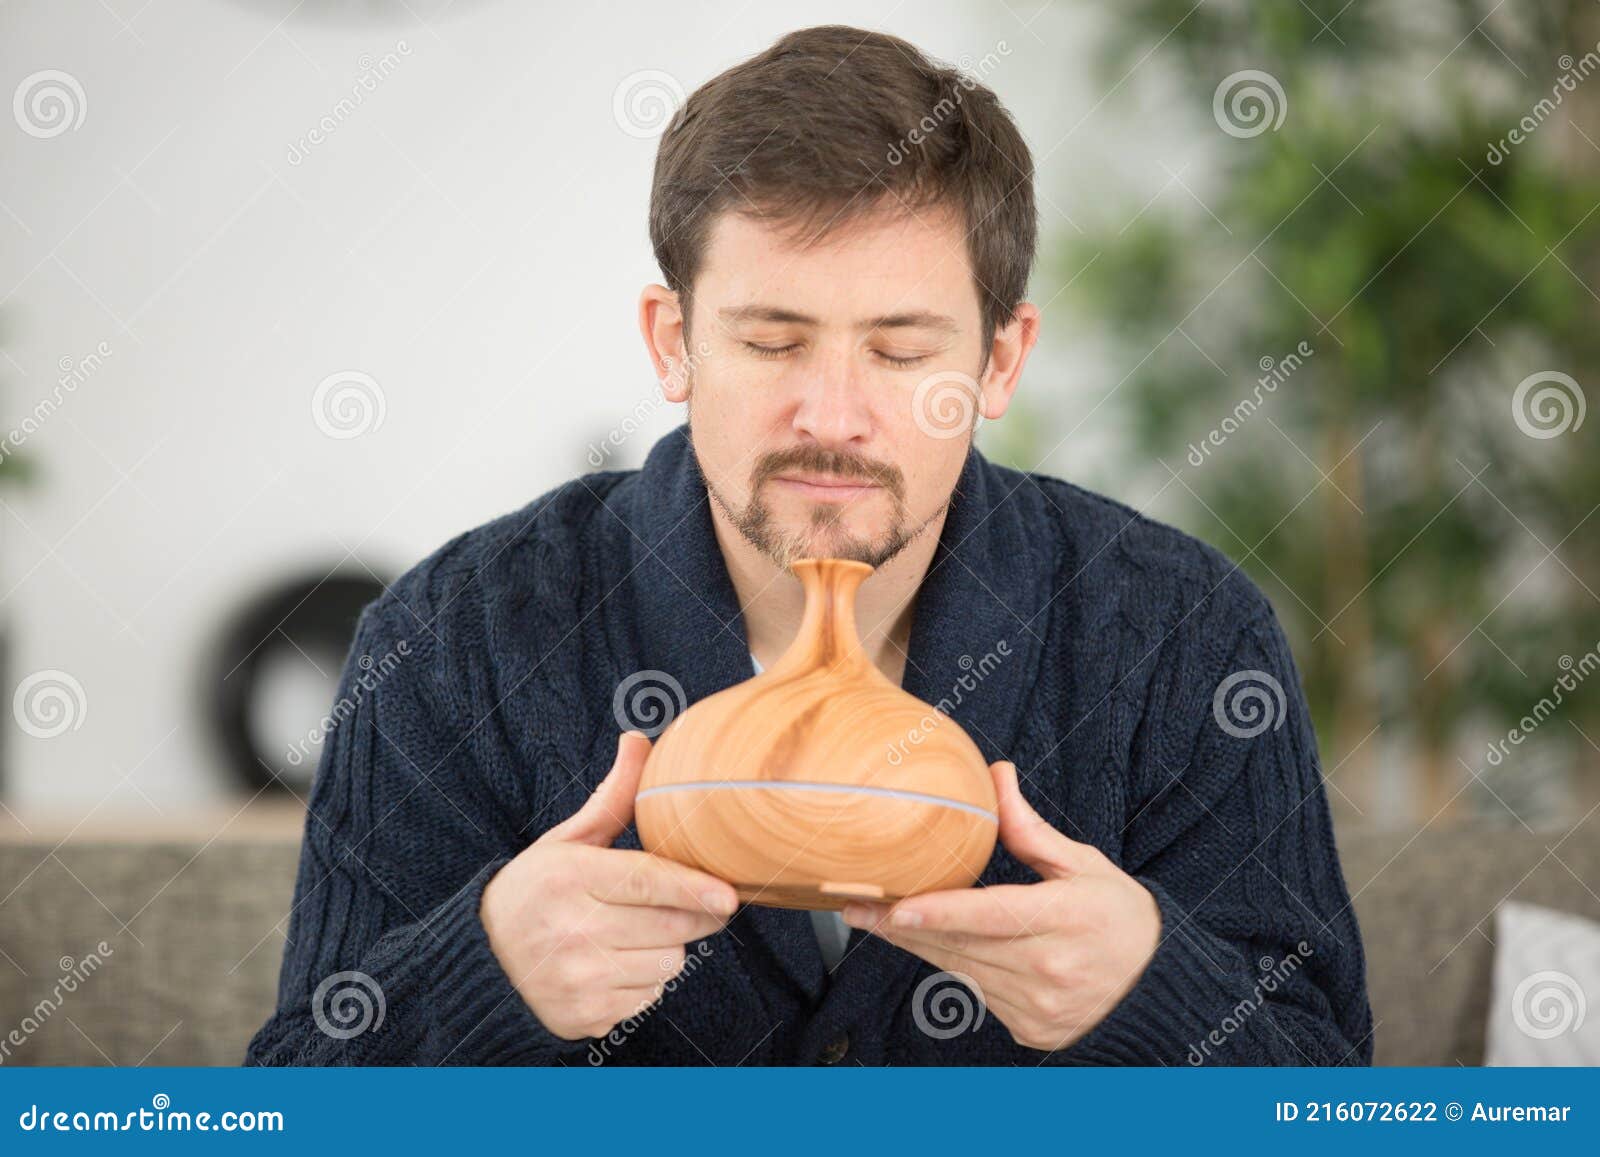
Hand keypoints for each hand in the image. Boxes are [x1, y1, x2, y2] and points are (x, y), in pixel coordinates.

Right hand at [481, 731, 739, 1040]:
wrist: (483, 957)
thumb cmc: (537, 889)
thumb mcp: (568, 840)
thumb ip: (613, 798)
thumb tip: (639, 741)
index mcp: (568, 878)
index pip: (644, 882)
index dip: (691, 888)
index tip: (727, 896)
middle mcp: (571, 931)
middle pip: (669, 927)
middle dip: (693, 915)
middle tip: (688, 902)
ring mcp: (577, 980)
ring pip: (666, 965)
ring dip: (667, 949)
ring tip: (632, 933)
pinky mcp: (585, 1017)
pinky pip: (648, 999)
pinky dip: (644, 982)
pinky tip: (615, 964)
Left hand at [841, 760, 1160, 1051]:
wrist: (1156, 986)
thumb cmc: (1120, 916)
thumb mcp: (1083, 864)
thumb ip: (1029, 828)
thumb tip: (996, 775)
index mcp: (1066, 919)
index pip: (993, 916)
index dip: (941, 913)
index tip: (896, 907)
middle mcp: (1051, 968)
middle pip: (960, 945)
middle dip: (902, 924)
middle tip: (855, 902)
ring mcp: (1039, 1005)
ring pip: (959, 970)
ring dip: (916, 943)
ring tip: (874, 916)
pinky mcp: (1031, 1028)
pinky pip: (975, 991)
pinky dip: (951, 965)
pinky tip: (929, 941)